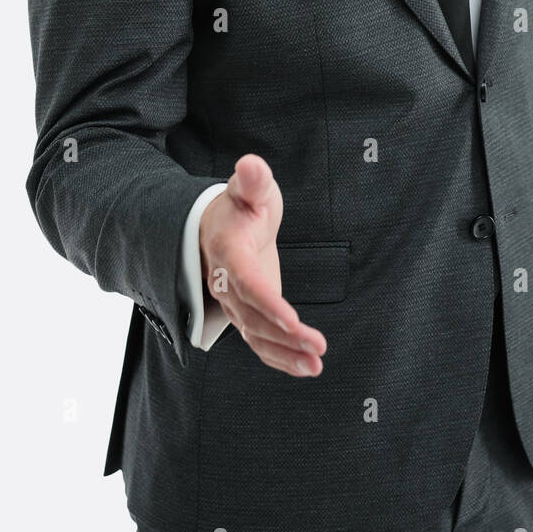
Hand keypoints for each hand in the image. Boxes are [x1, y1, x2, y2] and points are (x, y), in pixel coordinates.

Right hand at [199, 153, 326, 377]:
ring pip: (256, 335)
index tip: (292, 320)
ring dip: (285, 353)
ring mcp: (235, 302)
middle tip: (317, 347)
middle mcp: (226, 283)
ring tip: (315, 365)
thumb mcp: (248, 187)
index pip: (247, 282)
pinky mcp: (247, 313)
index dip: (268, 303)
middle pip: (253, 316)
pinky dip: (280, 358)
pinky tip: (305, 367)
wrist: (216, 225)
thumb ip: (252, 180)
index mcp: (228, 251)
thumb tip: (251, 164)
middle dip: (284, 335)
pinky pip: (260, 342)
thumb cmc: (239, 204)